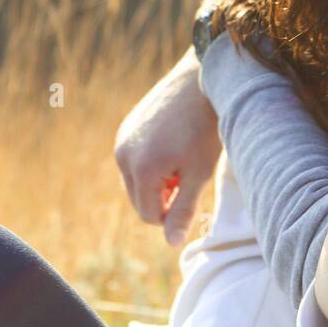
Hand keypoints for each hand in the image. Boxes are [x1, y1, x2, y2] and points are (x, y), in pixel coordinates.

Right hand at [114, 45, 221, 245]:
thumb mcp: (199, 174)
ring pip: (136, 180)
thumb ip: (182, 210)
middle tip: (188, 173)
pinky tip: (172, 143)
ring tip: (181, 157)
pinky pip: (134, 159)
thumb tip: (171, 245)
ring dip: (157, 180)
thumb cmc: (206, 130)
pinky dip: (151, 162)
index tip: (192, 192)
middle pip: (139, 200)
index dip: (172, 214)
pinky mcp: (125, 127)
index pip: (149, 216)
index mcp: (141, 170)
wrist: (202, 81)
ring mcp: (121, 139)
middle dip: (163, 196)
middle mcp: (123, 155)